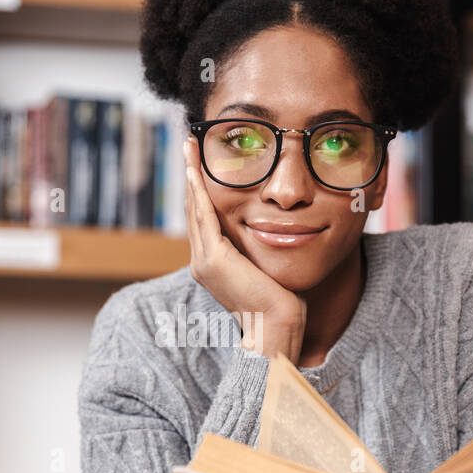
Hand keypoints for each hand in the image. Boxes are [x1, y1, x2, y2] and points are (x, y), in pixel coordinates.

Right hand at [183, 137, 305, 361]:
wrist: (277, 329)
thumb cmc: (282, 304)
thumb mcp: (269, 268)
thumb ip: (263, 249)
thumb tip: (279, 230)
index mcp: (213, 264)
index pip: (204, 218)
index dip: (201, 189)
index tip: (201, 162)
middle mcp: (202, 262)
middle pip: (194, 208)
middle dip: (192, 174)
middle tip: (190, 143)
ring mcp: (205, 262)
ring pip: (195, 208)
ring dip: (192, 175)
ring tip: (190, 147)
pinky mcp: (214, 260)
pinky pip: (203, 218)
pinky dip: (199, 192)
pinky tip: (197, 171)